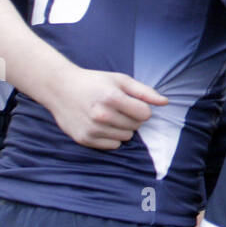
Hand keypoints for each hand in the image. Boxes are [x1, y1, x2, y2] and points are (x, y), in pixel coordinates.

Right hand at [46, 68, 168, 149]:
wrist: (60, 88)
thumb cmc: (94, 82)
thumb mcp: (120, 80)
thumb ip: (145, 92)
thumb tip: (166, 102)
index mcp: (111, 97)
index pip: (145, 114)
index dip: (142, 109)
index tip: (132, 103)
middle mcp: (101, 115)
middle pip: (136, 127)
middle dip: (132, 118)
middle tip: (117, 108)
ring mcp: (92, 129)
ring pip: (126, 138)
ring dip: (122, 128)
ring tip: (109, 116)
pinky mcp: (84, 139)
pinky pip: (112, 146)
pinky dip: (111, 138)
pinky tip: (101, 125)